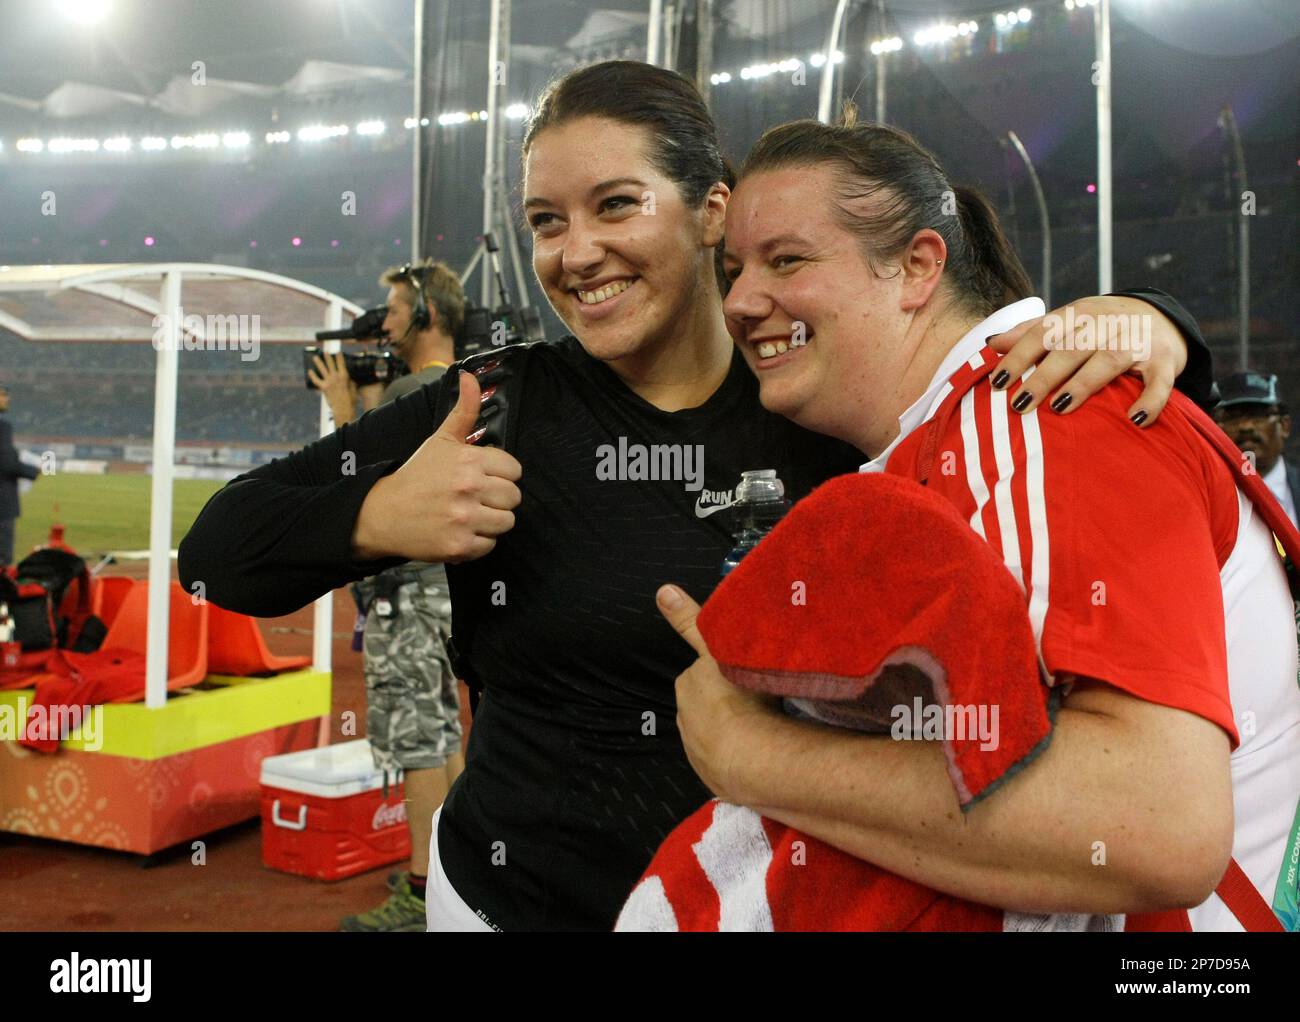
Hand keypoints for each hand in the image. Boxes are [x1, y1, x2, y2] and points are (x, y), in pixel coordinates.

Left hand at [308, 352, 357, 423]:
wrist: (343, 408)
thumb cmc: (350, 400)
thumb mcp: (353, 389)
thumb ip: (351, 382)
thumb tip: (349, 379)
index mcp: (344, 376)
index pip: (341, 363)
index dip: (339, 357)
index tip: (337, 352)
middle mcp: (336, 377)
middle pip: (330, 364)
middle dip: (327, 357)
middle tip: (325, 351)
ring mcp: (329, 382)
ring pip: (322, 369)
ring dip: (318, 362)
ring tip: (315, 357)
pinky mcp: (324, 387)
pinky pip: (316, 380)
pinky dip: (312, 376)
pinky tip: (309, 371)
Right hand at [351, 371, 521, 562]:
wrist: (383, 514)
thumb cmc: (417, 475)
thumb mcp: (440, 439)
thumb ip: (463, 410)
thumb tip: (470, 376)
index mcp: (468, 460)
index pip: (514, 470)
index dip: (501, 475)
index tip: (482, 478)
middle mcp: (468, 488)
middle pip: (514, 497)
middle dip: (498, 498)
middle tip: (475, 498)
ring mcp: (465, 518)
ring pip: (507, 522)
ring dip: (491, 521)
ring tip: (469, 514)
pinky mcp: (460, 546)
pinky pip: (490, 545)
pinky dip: (478, 542)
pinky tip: (460, 530)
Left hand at [656, 583, 781, 801]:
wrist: (750, 756)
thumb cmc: (739, 696)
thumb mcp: (718, 647)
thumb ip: (691, 620)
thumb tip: (661, 590)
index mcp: (688, 686)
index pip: (703, 673)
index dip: (723, 673)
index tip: (740, 680)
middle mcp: (686, 718)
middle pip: (711, 702)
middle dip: (729, 701)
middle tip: (760, 699)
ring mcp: (699, 750)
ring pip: (718, 731)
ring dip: (735, 730)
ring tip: (763, 728)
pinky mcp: (713, 777)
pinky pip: (727, 759)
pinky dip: (738, 755)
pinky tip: (758, 752)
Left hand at [987, 296, 1188, 426]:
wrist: (1158, 316)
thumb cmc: (1099, 326)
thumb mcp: (1066, 322)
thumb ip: (1030, 332)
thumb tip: (990, 343)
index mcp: (1077, 315)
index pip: (1042, 334)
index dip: (1019, 357)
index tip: (997, 382)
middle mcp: (1105, 325)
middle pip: (1070, 350)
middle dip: (1043, 377)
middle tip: (1019, 405)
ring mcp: (1135, 341)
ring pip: (1107, 362)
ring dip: (1084, 385)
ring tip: (1060, 407)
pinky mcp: (1164, 360)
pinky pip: (1158, 382)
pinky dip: (1150, 400)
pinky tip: (1134, 419)